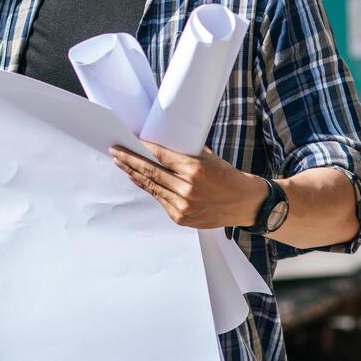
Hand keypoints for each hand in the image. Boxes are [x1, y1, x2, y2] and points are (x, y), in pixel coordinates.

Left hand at [110, 141, 266, 228]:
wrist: (245, 204)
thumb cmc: (227, 176)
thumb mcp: (209, 158)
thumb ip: (185, 153)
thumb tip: (159, 143)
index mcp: (195, 170)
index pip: (161, 156)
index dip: (142, 149)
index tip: (128, 141)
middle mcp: (187, 189)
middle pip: (150, 172)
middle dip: (129, 161)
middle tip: (114, 151)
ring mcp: (183, 206)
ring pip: (152, 187)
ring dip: (133, 175)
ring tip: (120, 164)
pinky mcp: (181, 218)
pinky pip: (159, 199)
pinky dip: (148, 188)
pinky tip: (138, 179)